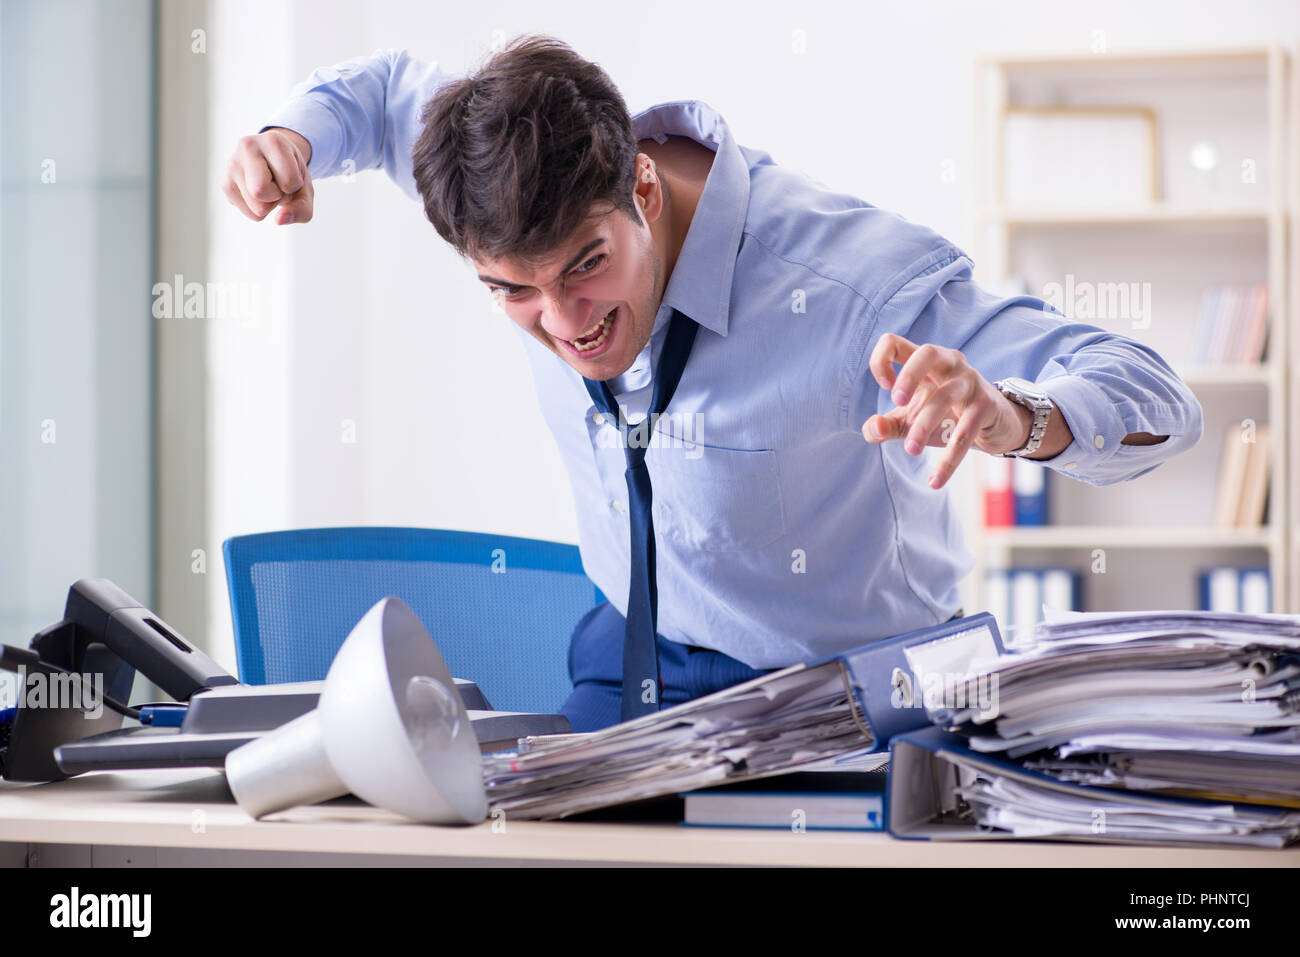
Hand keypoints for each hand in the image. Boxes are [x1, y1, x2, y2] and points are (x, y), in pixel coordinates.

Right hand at [221, 127, 313, 224]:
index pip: (288, 182)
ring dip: (268, 205)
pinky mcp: (224, 183)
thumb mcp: (305, 189)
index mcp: (273, 141)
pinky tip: (257, 193)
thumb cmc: (291, 174)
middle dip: (277, 197)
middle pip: (261, 192)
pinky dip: (258, 211)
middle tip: (278, 184)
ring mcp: (232, 164)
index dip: (294, 186)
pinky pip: (248, 213)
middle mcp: (247, 147)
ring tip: (268, 188)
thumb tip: (279, 220)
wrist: (274, 161)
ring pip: (256, 207)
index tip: (290, 174)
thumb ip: (302, 209)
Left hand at [861, 334, 1032, 489]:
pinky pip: (966, 431)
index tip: (883, 386)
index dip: (881, 360)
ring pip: (945, 396)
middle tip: (897, 402)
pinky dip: (949, 459)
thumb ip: (886, 426)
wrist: (996, 427)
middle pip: (928, 353)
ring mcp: (971, 382)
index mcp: (924, 363)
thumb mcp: (910, 420)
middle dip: (910, 375)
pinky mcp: (988, 406)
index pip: (894, 343)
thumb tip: (872, 430)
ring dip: (924, 424)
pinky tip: (935, 481)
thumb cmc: (946, 417)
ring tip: (910, 450)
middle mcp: (950, 364)